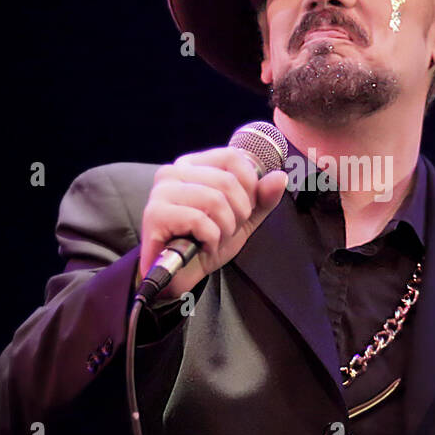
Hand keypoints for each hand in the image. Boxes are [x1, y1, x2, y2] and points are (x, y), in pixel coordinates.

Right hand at [135, 147, 289, 303]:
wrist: (179, 276)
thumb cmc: (205, 243)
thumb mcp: (242, 219)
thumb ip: (262, 198)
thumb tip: (280, 176)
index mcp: (193, 166)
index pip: (232, 157)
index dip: (248, 186)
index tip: (241, 210)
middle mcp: (173, 172)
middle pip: (227, 181)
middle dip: (237, 214)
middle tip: (224, 231)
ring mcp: (161, 192)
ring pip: (215, 201)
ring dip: (224, 229)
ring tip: (213, 240)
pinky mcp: (155, 214)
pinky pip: (199, 220)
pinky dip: (210, 240)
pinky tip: (202, 247)